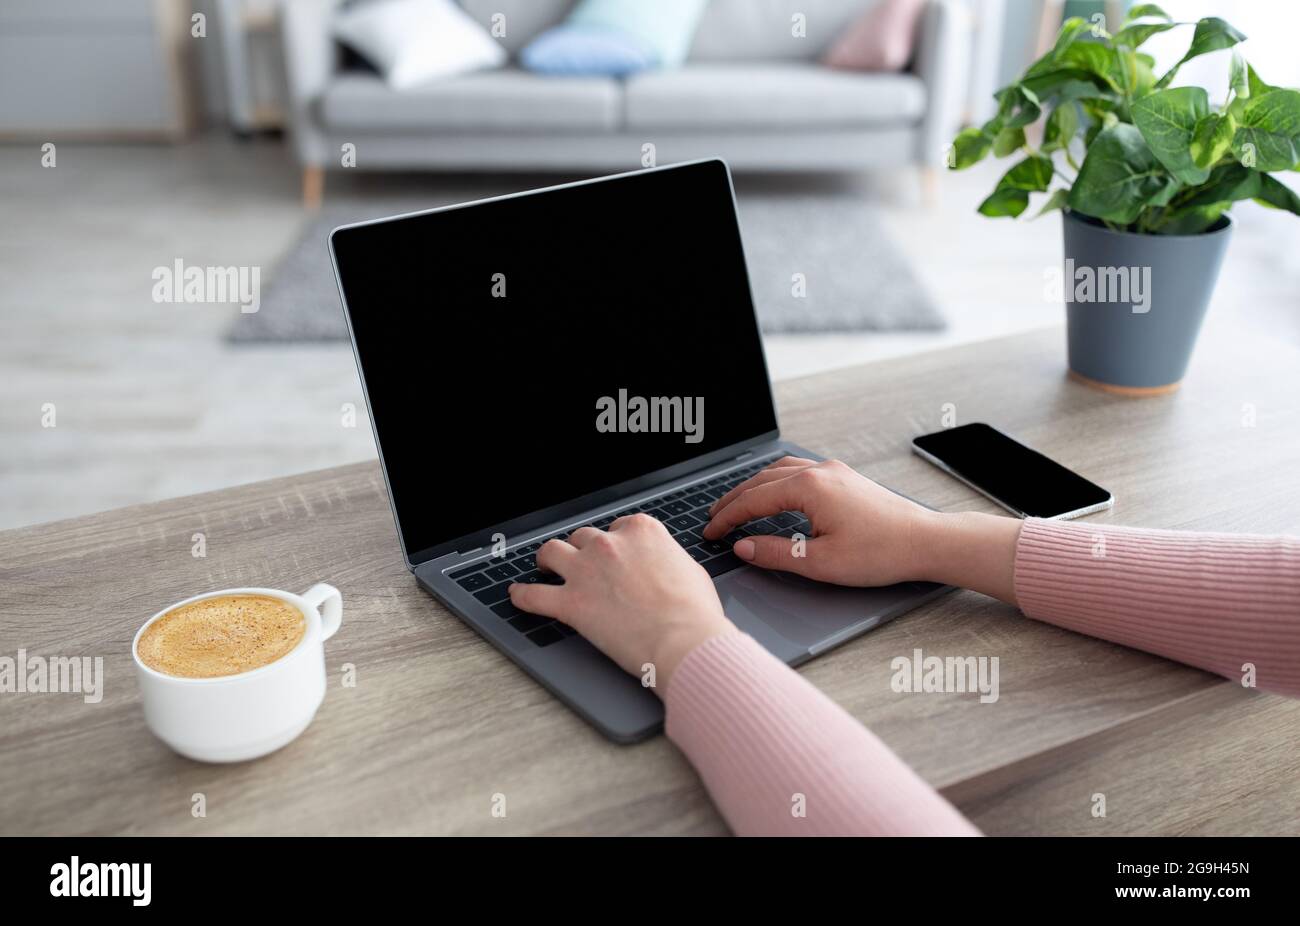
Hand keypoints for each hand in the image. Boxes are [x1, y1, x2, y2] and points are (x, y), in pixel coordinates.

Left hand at [508, 515, 733, 694]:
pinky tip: (518, 595)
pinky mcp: (570, 602)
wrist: (683, 639)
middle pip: (584, 537)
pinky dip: (522, 595)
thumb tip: (663, 567)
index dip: (617, 544)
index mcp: (641, 531)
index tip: (616, 555)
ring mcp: (585, 571)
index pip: (619, 528)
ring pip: (552, 552)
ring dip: (547, 559)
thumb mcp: (690, 570)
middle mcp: (609, 544)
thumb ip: (667, 560)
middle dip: (583, 551)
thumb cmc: (694, 612)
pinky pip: (533, 595)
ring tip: (545, 567)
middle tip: (584, 565)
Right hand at [701, 456, 1021, 601]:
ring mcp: (833, 471)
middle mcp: (819, 471)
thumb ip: (775, 553)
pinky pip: (799, 471)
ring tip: (736, 505)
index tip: (710, 532)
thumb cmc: (881, 552)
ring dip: (754, 488)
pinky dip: (776, 482)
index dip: (727, 518)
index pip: (753, 501)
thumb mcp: (820, 562)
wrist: (925, 541)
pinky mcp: (844, 478)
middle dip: (734, 500)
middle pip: (762, 480)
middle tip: (713, 517)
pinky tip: (774, 494)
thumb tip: (744, 547)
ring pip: (780, 471)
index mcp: (809, 488)